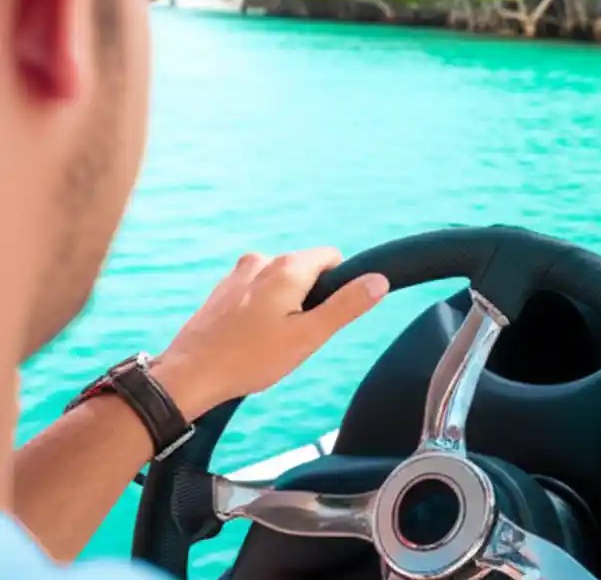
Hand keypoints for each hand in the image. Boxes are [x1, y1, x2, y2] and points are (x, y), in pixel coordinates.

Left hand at [151, 248, 388, 419]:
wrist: (189, 375)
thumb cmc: (251, 358)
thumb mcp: (309, 336)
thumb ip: (346, 306)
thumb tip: (379, 279)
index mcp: (287, 267)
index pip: (332, 258)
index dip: (337, 288)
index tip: (321, 318)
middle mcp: (262, 260)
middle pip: (306, 270)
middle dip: (309, 299)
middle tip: (295, 336)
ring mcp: (238, 273)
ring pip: (281, 282)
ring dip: (285, 305)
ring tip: (270, 341)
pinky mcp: (222, 290)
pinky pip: (258, 291)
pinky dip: (262, 310)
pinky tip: (249, 339)